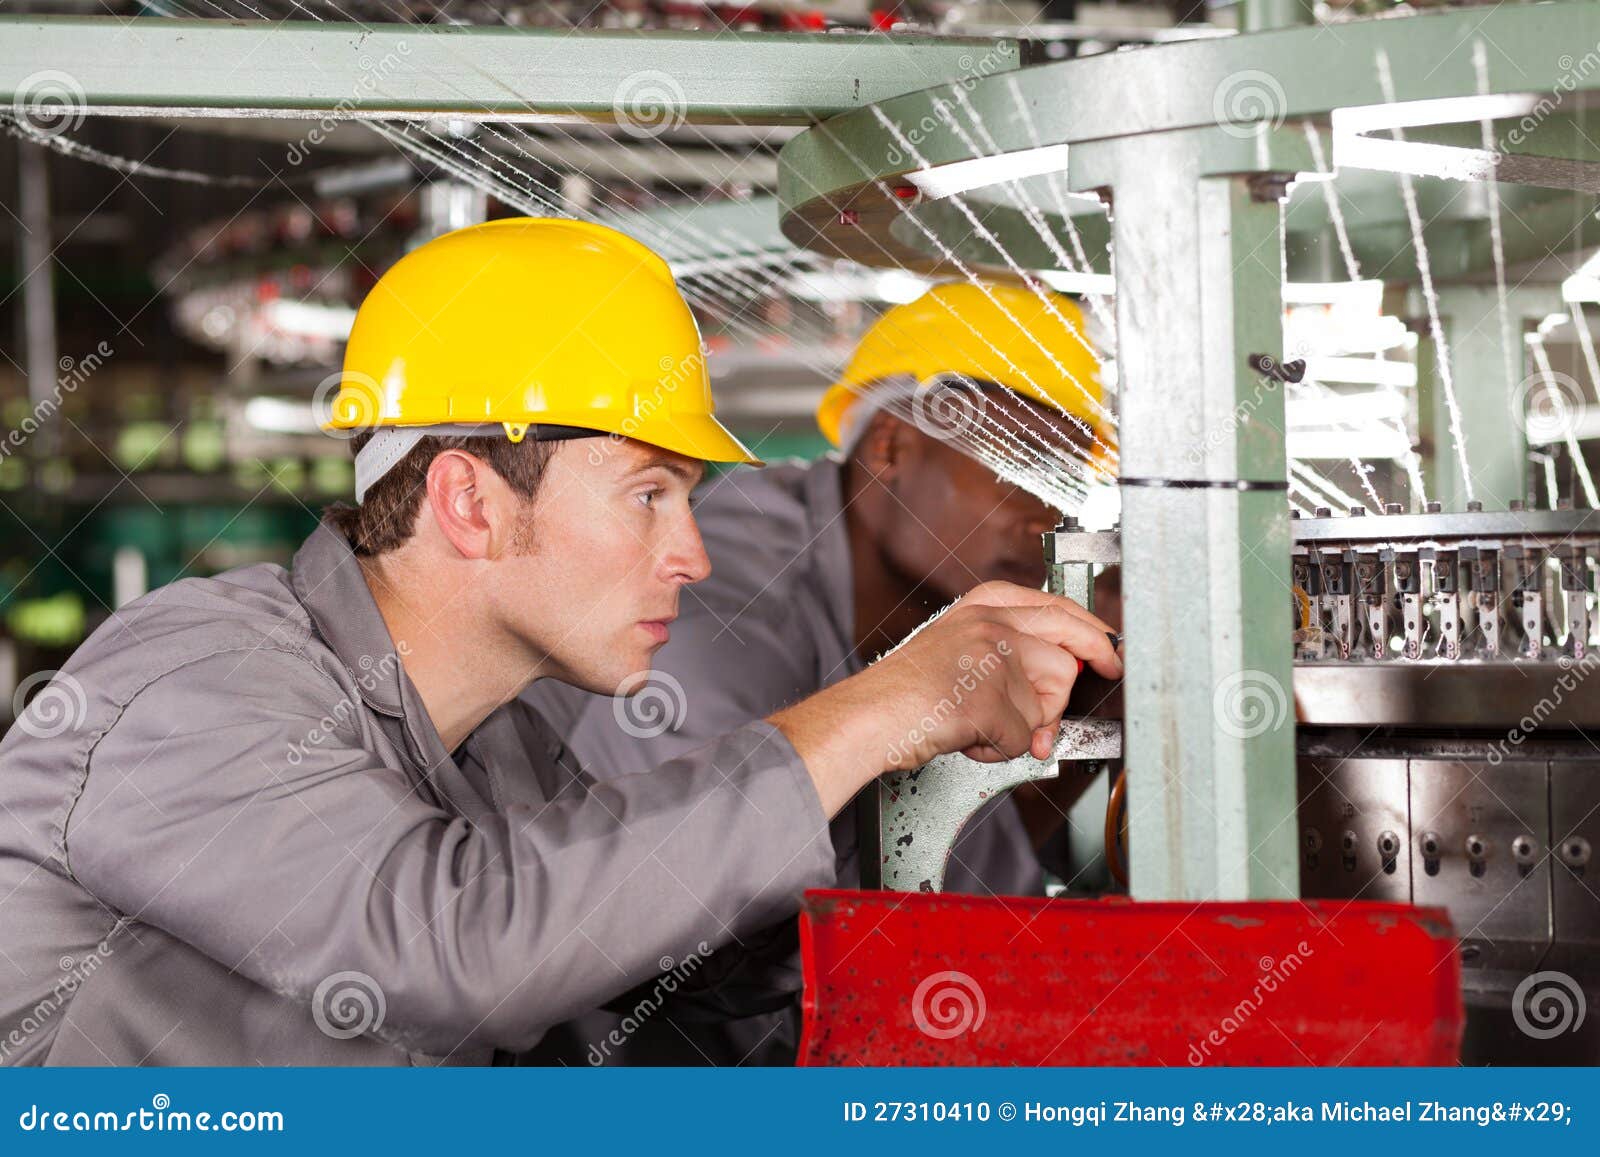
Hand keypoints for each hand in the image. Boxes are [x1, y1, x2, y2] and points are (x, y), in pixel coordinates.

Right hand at [770, 582, 1121, 814]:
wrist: (868, 715)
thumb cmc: (905, 690)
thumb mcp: (958, 645)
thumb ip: (1008, 653)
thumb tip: (1057, 681)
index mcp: (985, 604)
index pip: (1060, 609)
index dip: (1094, 634)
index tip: (1110, 650)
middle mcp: (992, 623)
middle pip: (1068, 652)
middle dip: (1068, 691)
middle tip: (1077, 703)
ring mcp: (992, 658)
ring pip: (1048, 703)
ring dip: (1022, 727)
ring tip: (979, 724)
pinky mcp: (990, 699)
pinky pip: (1022, 739)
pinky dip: (998, 750)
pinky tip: (968, 738)